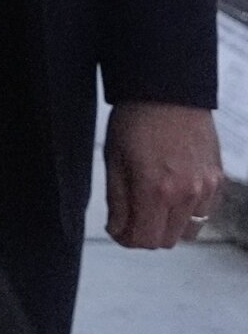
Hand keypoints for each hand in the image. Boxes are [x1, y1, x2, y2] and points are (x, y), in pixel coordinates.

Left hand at [103, 102, 223, 249]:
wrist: (169, 92)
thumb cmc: (135, 121)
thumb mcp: (114, 160)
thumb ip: (118, 201)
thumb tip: (119, 231)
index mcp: (155, 189)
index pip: (143, 239)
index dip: (126, 239)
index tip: (117, 229)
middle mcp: (186, 194)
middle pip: (165, 240)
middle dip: (144, 234)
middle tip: (130, 218)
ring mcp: (207, 188)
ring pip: (187, 231)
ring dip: (167, 226)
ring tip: (151, 206)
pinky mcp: (218, 180)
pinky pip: (205, 214)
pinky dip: (188, 214)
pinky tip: (172, 195)